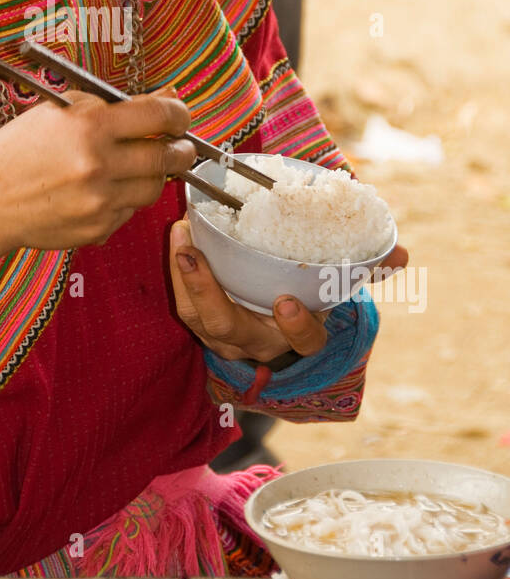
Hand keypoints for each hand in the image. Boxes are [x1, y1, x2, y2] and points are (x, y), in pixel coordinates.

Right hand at [0, 83, 195, 251]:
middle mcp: (98, 164)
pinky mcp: (98, 229)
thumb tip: (165, 99)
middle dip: (180, 149)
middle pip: (167, 156)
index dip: (179, 114)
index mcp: (89, 125)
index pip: (159, 115)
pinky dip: (126, 199)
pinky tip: (104, 190)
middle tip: (178, 145)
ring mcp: (100, 201)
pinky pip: (130, 211)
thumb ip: (112, 104)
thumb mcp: (59, 111)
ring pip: (154, 188)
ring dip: (154, 175)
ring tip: (138, 166)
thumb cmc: (19, 150)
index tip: (180, 117)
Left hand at [169, 217, 408, 362]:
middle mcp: (260, 342)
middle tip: (196, 255)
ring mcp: (226, 336)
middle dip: (210, 294)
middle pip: (232, 330)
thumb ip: (368, 269)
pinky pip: (184, 305)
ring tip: (181, 238)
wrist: (278, 316)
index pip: (305, 342)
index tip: (289, 303)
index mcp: (301, 335)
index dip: (297, 327)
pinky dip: (178, 272)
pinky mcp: (202, 321)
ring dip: (185, 279)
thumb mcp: (337, 284)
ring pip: (200, 319)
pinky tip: (179, 236)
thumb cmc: (309, 291)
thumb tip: (401, 254)